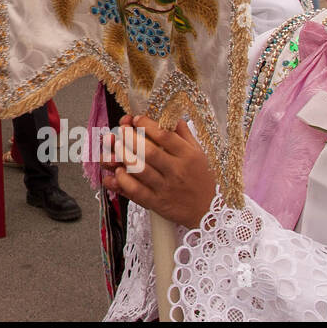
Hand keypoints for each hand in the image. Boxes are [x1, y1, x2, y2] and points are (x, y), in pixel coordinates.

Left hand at [100, 116, 215, 228]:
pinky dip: (124, 180)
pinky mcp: (157, 203)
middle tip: (121, 130)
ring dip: (124, 156)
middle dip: (130, 138)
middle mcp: (177, 171)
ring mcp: (166, 188)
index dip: (147, 124)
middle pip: (149, 151)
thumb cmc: (202, 179)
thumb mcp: (199, 154)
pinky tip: (119, 171)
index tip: (136, 119)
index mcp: (188, 156)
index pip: (165, 135)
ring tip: (117, 147)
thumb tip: (172, 116)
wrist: (209, 211)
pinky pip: (136, 190)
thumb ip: (184, 134)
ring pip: (139, 169)